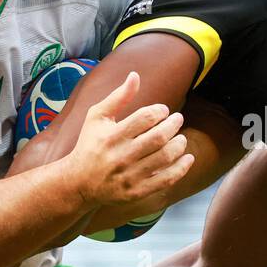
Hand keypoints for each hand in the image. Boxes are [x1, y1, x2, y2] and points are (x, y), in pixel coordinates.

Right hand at [68, 71, 194, 207]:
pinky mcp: (137, 192)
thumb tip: (135, 75)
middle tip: (178, 120)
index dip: (160, 111)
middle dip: (174, 125)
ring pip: (165, 157)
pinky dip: (181, 168)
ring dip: (179, 144)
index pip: (145, 118)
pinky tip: (187, 158)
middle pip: (158, 137)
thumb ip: (118, 97)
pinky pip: (166, 179)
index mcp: (111, 136)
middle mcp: (121, 156)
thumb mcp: (96, 117)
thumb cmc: (90, 144)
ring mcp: (129, 176)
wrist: (78, 182)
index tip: (164, 110)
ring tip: (180, 138)